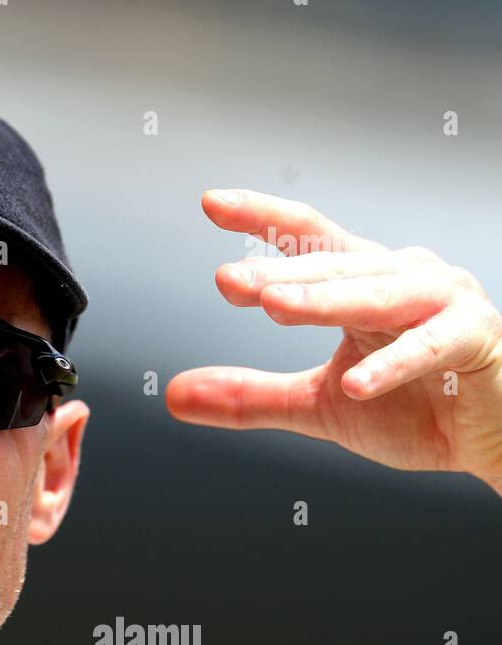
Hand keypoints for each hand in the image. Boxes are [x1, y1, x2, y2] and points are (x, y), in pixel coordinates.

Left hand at [166, 189, 501, 495]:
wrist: (490, 441)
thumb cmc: (414, 407)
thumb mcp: (317, 403)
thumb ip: (250, 396)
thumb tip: (174, 394)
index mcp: (362, 280)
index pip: (307, 236)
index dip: (262, 217)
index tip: (209, 203)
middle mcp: (402, 276)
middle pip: (332, 264)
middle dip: (278, 271)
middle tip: (226, 280)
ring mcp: (444, 302)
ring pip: (376, 293)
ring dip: (324, 299)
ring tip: (274, 305)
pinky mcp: (476, 339)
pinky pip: (429, 346)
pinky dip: (391, 364)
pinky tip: (352, 383)